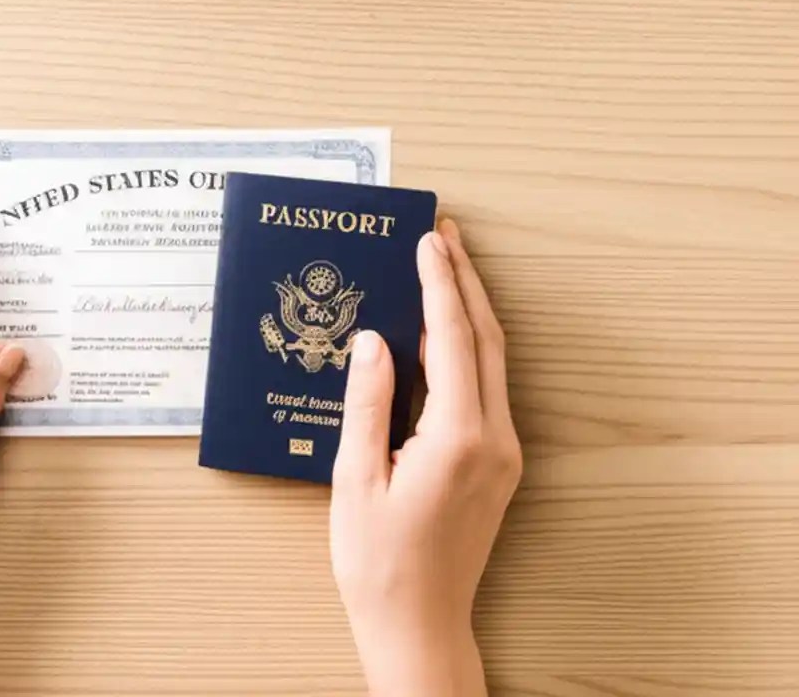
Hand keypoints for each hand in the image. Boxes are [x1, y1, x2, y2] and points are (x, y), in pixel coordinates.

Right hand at [329, 219, 520, 695]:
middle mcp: (494, 439)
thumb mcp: (354, 480)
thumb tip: (373, 340)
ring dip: (470, 311)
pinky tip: (443, 336)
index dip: (439, 285)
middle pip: (485, 339)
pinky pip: (489, 389)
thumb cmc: (378, 563)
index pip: (450, 339)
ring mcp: (504, 453)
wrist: (419, 625)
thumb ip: (367, 403)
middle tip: (443, 235)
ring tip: (446, 269)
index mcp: (457, 438)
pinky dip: (469, 349)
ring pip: (494, 361)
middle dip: (465, 282)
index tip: (427, 241)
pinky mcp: (500, 465)